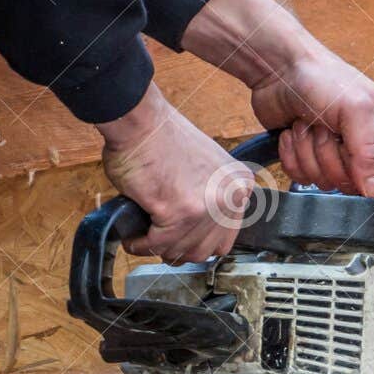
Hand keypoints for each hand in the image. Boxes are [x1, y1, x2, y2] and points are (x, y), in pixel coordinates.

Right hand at [99, 85, 253, 262]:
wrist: (141, 122)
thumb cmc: (163, 139)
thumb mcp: (206, 168)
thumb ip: (211, 197)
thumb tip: (199, 231)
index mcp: (240, 186)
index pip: (226, 237)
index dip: (198, 242)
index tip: (180, 239)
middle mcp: (230, 198)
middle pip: (206, 250)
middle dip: (180, 249)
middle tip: (160, 242)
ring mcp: (206, 207)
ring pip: (183, 252)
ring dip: (160, 249)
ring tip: (144, 239)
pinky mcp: (178, 212)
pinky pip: (158, 244)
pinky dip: (142, 246)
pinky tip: (134, 239)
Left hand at [249, 52, 373, 195]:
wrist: (279, 69)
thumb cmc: (323, 78)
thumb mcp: (356, 110)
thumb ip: (369, 152)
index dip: (368, 172)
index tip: (353, 153)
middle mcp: (364, 146)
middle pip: (352, 182)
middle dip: (330, 156)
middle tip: (326, 128)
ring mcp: (335, 153)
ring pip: (323, 181)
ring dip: (308, 151)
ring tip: (310, 124)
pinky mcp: (307, 157)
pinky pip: (301, 177)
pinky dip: (292, 154)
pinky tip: (294, 131)